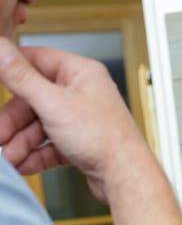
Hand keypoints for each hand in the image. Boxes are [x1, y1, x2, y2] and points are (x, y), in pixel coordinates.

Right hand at [0, 40, 147, 202]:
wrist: (126, 177)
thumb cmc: (104, 138)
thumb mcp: (53, 103)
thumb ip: (22, 77)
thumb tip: (0, 48)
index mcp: (80, 73)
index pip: (37, 61)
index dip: (13, 72)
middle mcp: (82, 94)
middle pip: (34, 100)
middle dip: (14, 122)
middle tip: (0, 137)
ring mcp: (82, 121)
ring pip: (41, 126)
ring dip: (21, 142)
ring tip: (9, 158)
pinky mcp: (81, 145)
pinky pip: (51, 146)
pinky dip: (36, 155)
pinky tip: (23, 165)